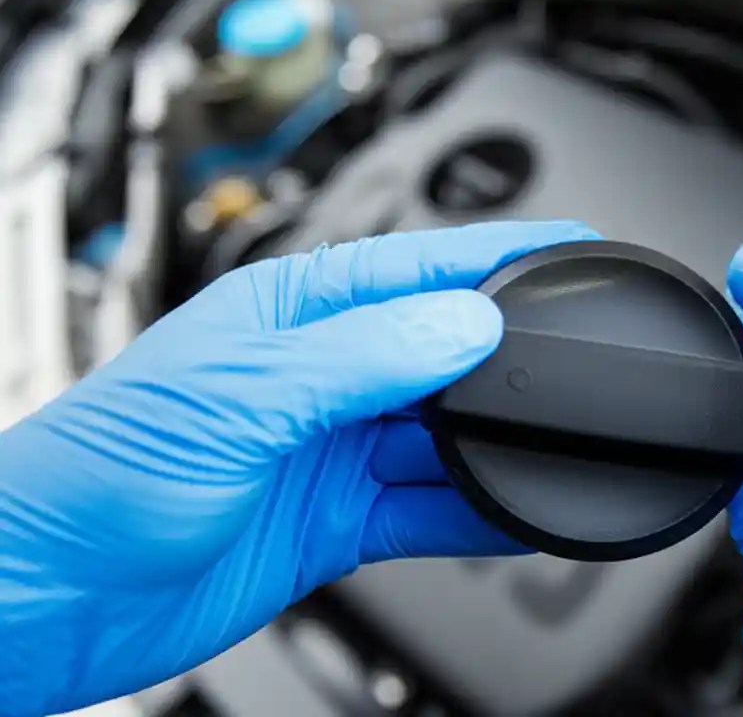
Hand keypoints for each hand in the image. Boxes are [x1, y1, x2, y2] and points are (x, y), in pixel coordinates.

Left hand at [0, 221, 597, 716]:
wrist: (49, 602)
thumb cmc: (94, 479)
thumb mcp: (238, 397)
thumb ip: (362, 359)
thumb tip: (468, 326)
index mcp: (289, 312)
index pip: (415, 268)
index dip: (497, 258)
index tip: (567, 252)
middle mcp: (319, 377)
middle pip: (443, 354)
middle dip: (509, 358)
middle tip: (578, 361)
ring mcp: (331, 451)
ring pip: (445, 438)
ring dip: (495, 446)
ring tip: (555, 445)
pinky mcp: (336, 521)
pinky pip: (429, 511)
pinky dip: (476, 514)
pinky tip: (514, 512)